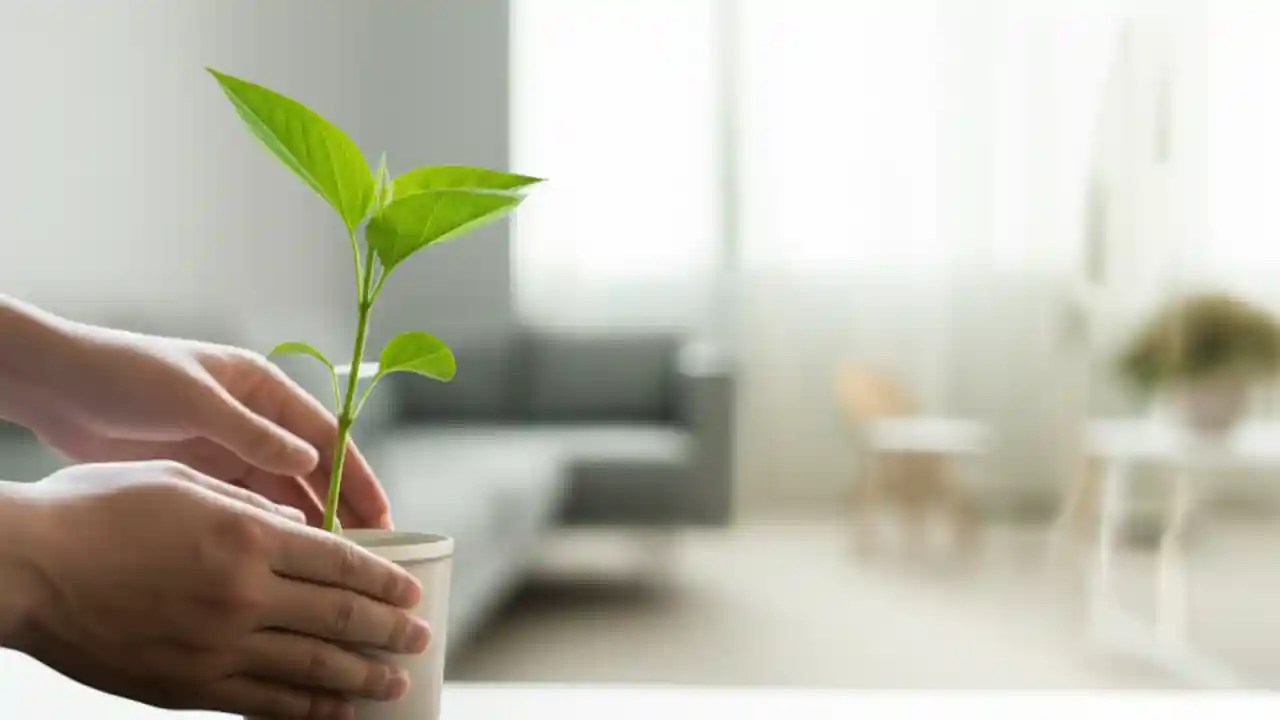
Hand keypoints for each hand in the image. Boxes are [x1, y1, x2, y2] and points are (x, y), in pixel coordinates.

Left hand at [2, 303, 388, 527]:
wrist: (56, 387)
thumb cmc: (124, 375)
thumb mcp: (192, 399)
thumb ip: (251, 433)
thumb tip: (309, 460)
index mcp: (261, 387)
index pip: (326, 434)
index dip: (356, 475)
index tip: (383, 513)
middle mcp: (254, 419)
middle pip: (312, 468)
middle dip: (343, 506)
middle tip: (373, 551)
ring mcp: (228, 448)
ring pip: (284, 492)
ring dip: (310, 522)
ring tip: (336, 563)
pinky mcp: (202, 475)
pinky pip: (249, 506)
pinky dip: (272, 528)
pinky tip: (286, 556)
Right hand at [7, 462, 429, 718]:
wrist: (24, 570)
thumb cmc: (97, 510)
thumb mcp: (184, 483)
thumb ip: (250, 507)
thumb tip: (298, 527)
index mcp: (249, 536)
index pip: (342, 564)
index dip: (384, 582)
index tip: (412, 593)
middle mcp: (244, 594)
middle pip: (339, 618)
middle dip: (388, 630)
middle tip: (421, 638)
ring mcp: (217, 646)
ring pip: (311, 667)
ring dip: (361, 676)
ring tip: (395, 681)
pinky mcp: (187, 685)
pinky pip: (262, 703)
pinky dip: (305, 708)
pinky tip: (334, 710)